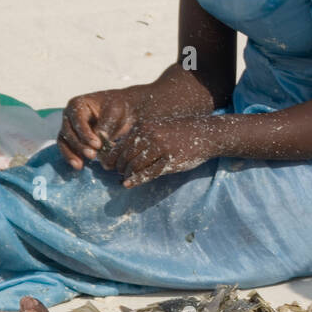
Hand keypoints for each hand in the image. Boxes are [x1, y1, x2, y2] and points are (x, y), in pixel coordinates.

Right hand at [58, 89, 143, 170]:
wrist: (123, 110)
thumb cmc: (119, 107)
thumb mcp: (114, 112)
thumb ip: (105, 125)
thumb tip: (97, 142)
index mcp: (78, 104)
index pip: (78, 121)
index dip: (85, 134)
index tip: (97, 145)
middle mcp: (69, 115)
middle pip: (68, 132)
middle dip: (79, 145)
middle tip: (92, 155)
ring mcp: (69, 127)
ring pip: (64, 142)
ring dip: (71, 154)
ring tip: (80, 166)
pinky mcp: (73, 138)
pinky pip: (68, 148)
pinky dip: (72, 157)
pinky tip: (79, 166)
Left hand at [101, 115, 217, 187]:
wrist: (205, 134)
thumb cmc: (179, 133)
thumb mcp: (157, 129)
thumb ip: (140, 138)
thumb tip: (119, 155)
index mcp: (143, 127)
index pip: (120, 146)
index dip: (111, 158)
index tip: (107, 166)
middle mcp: (150, 136)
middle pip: (126, 157)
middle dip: (119, 168)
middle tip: (118, 174)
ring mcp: (160, 148)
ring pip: (135, 165)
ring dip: (127, 175)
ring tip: (125, 179)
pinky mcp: (169, 161)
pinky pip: (149, 173)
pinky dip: (136, 180)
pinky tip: (129, 184)